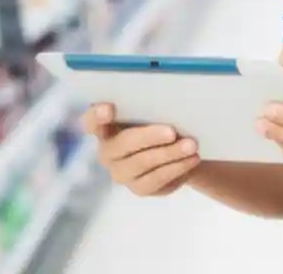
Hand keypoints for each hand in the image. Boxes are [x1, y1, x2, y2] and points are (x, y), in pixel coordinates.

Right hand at [81, 104, 200, 196]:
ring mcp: (122, 172)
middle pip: (121, 145)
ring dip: (169, 154)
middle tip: (172, 131)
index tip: (110, 108)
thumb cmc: (162, 121)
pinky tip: (191, 159)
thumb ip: (152, 104)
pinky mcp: (140, 188)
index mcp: (106, 126)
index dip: (96, 116)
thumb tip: (166, 94)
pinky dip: (176, 168)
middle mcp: (108, 151)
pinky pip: (156, 180)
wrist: (181, 148)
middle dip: (148, 137)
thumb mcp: (157, 110)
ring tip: (191, 145)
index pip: (90, 122)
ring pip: (142, 164)